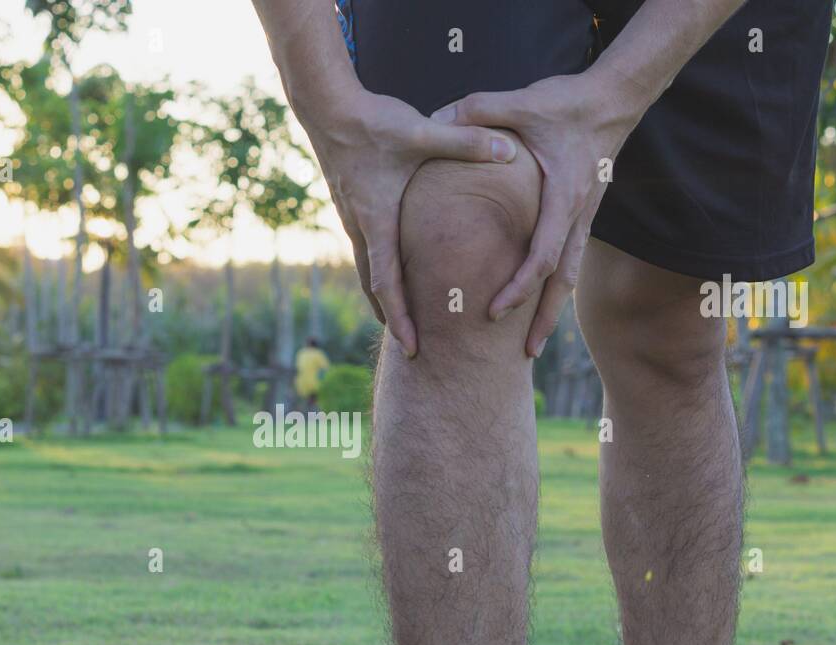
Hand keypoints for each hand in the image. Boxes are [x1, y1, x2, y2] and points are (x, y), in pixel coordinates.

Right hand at [304, 91, 518, 357]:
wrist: (327, 106)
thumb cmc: (373, 121)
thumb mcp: (422, 131)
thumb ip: (466, 142)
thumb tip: (509, 149)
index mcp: (378, 219)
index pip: (387, 282)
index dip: (400, 317)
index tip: (410, 346)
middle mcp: (362, 226)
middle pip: (374, 285)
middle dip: (392, 317)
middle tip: (411, 347)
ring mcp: (353, 217)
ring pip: (368, 267)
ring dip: (385, 294)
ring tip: (403, 316)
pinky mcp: (351, 204)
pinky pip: (367, 248)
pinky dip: (379, 269)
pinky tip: (395, 268)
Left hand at [433, 72, 641, 356]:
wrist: (613, 99)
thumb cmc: (567, 102)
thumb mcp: (522, 102)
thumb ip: (479, 111)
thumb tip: (439, 117)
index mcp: (563, 195)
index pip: (543, 255)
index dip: (520, 287)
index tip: (495, 311)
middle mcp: (578, 214)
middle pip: (562, 281)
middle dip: (543, 319)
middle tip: (525, 355)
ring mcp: (584, 218)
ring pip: (569, 276)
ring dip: (551, 311)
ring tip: (533, 347)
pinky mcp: (582, 216)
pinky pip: (568, 261)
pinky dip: (554, 288)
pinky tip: (537, 307)